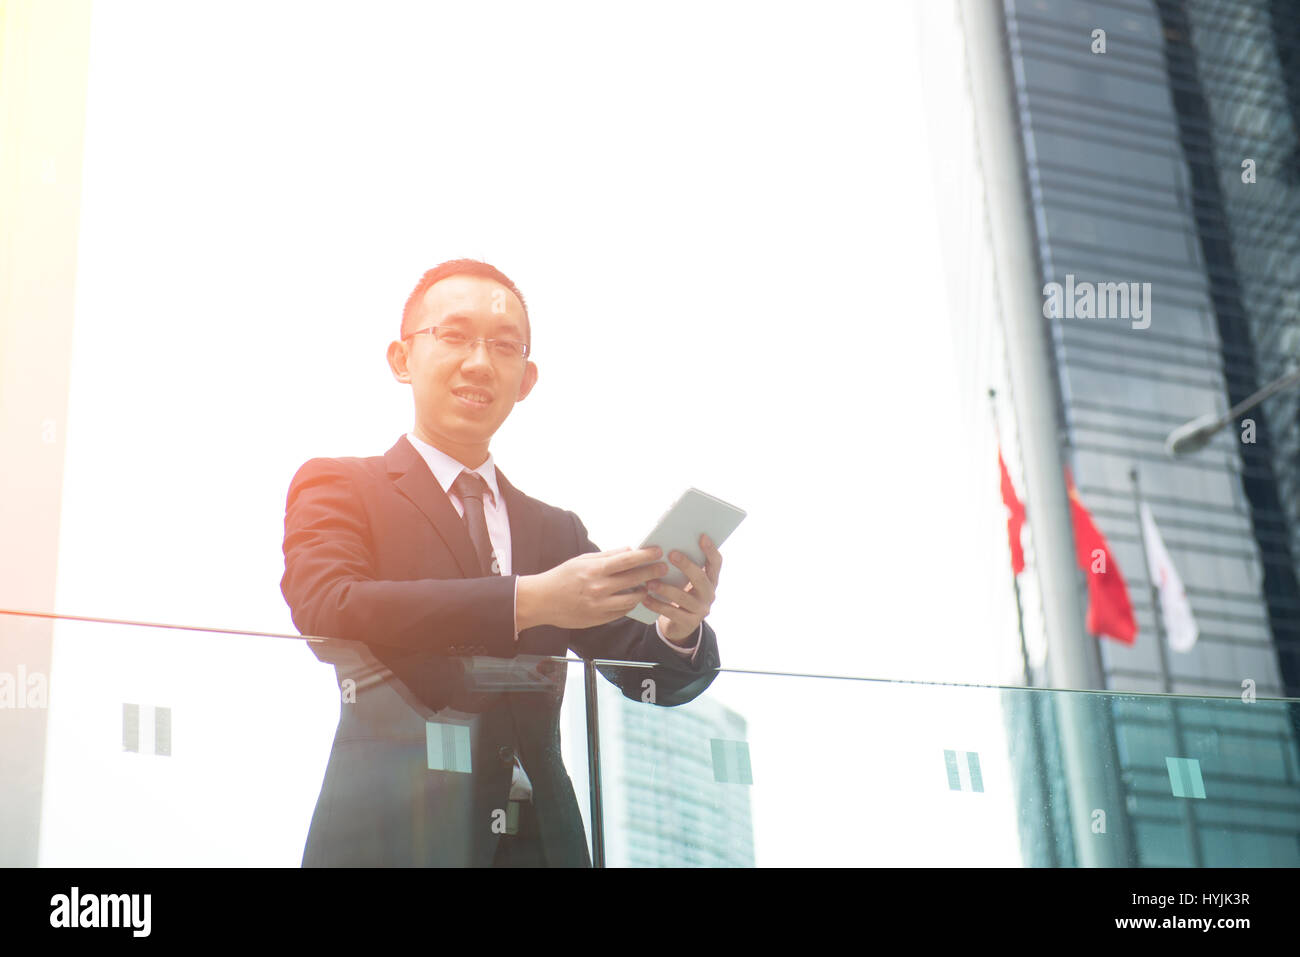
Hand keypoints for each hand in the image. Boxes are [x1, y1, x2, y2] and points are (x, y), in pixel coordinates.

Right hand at [520, 545, 666, 630]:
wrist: (542, 601)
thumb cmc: (562, 577)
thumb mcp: (582, 560)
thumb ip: (607, 556)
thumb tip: (629, 550)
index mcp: (595, 570)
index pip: (627, 560)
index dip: (645, 555)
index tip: (658, 552)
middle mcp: (599, 588)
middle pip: (634, 579)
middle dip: (651, 572)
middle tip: (662, 568)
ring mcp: (599, 606)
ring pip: (632, 599)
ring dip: (643, 591)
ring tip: (647, 586)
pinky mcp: (599, 619)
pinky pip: (622, 612)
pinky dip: (630, 604)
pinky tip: (632, 598)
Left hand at [642, 534, 721, 644]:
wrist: (679, 625)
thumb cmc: (679, 594)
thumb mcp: (685, 581)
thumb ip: (681, 567)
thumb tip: (664, 545)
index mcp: (710, 580)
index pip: (716, 563)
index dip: (710, 550)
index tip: (701, 536)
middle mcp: (709, 594)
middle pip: (701, 578)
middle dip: (686, 565)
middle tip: (671, 554)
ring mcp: (700, 610)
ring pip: (684, 598)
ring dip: (666, 589)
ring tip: (650, 582)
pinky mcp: (689, 623)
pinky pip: (672, 613)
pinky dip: (657, 605)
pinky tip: (645, 599)